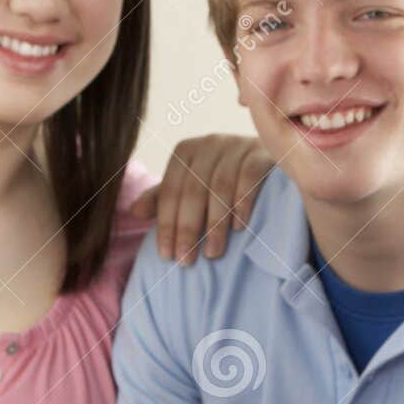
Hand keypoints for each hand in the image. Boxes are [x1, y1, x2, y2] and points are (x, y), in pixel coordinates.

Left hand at [130, 134, 272, 263]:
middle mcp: (210, 143)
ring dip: (215, 223)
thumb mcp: (192, 187)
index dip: (166, 224)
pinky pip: (249, 176)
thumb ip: (164, 198)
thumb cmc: (224, 181)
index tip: (167, 255)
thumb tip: (134, 212)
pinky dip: (243, 202)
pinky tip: (239, 227)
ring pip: (220, 186)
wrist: (268, 163)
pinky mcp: (262, 152)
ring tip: (213, 252)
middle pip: (193, 190)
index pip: (170, 190)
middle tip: (187, 260)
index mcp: (187, 151)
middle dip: (188, 228)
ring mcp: (237, 145)